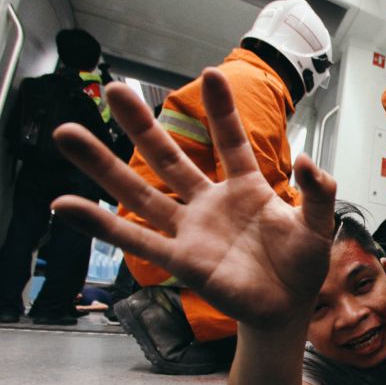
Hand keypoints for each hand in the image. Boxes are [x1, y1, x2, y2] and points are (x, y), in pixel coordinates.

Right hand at [51, 68, 336, 327]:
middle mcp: (210, 204)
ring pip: (139, 191)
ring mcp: (191, 230)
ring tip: (68, 134)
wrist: (287, 311)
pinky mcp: (181, 259)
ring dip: (103, 165)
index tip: (211, 73)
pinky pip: (136, 238)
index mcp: (246, 190)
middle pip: (169, 157)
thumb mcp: (319, 226)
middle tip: (115, 89)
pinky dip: (100, 224)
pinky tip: (66, 205)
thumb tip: (306, 161)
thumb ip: (318, 192)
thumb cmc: (301, 269)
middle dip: (141, 124)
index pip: (230, 142)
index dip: (221, 111)